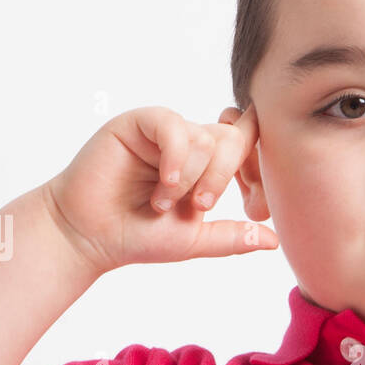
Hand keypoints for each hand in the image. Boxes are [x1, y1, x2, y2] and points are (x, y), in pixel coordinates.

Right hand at [44, 105, 278, 273]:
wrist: (89, 235)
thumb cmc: (138, 236)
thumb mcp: (194, 239)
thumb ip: (233, 236)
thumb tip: (275, 240)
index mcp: (207, 165)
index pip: (246, 146)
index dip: (253, 167)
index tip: (245, 201)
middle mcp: (188, 142)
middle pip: (232, 138)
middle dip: (223, 176)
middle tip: (199, 205)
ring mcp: (164, 131)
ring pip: (204, 137)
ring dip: (188, 177)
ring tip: (161, 202)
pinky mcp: (138, 123)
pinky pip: (173, 126)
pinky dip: (174, 158)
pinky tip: (163, 184)